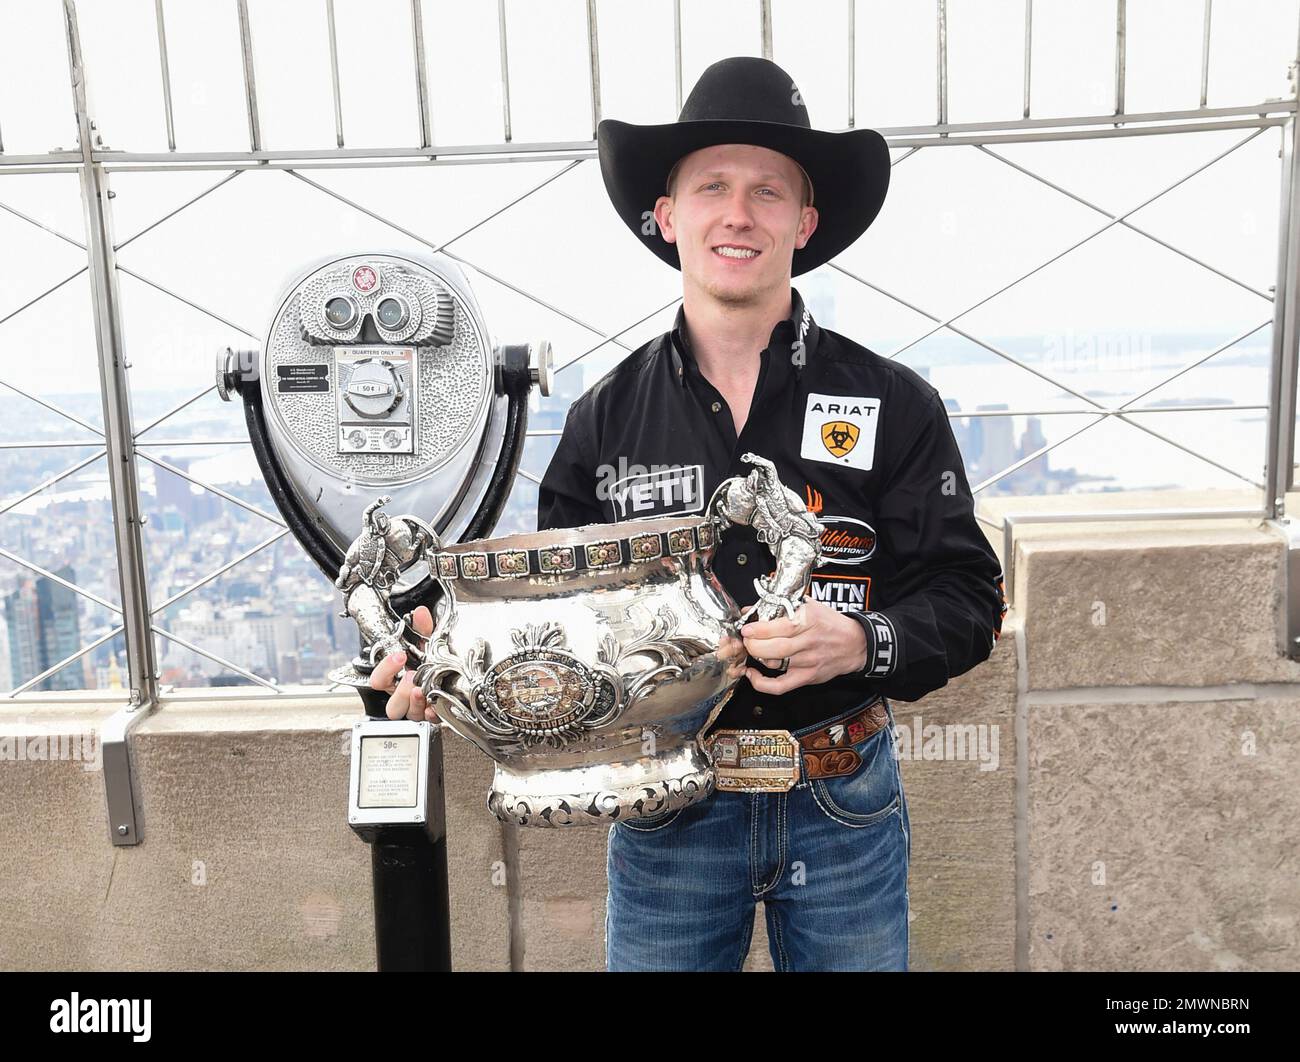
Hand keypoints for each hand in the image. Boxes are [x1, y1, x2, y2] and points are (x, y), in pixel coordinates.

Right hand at [368, 605, 438, 721]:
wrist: (454, 674)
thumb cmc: (434, 661)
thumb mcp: (428, 643)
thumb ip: (423, 629)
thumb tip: (421, 613)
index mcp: (396, 678)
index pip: (378, 679)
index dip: (385, 669)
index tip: (398, 656)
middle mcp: (403, 695)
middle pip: (390, 704)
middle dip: (400, 691)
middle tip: (411, 677)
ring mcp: (416, 706)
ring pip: (406, 713)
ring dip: (413, 702)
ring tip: (422, 690)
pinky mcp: (431, 714)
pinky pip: (427, 720)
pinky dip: (430, 713)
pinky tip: (434, 706)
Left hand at [741, 597, 868, 695]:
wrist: (856, 644)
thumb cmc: (830, 623)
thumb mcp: (809, 606)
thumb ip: (780, 606)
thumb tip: (751, 609)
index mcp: (809, 620)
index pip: (778, 627)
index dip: (757, 629)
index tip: (746, 629)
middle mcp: (809, 641)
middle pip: (774, 648)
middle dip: (753, 645)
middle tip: (746, 640)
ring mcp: (808, 662)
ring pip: (774, 663)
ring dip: (757, 657)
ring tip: (752, 650)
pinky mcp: (807, 677)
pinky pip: (780, 686)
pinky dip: (761, 683)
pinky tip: (752, 674)